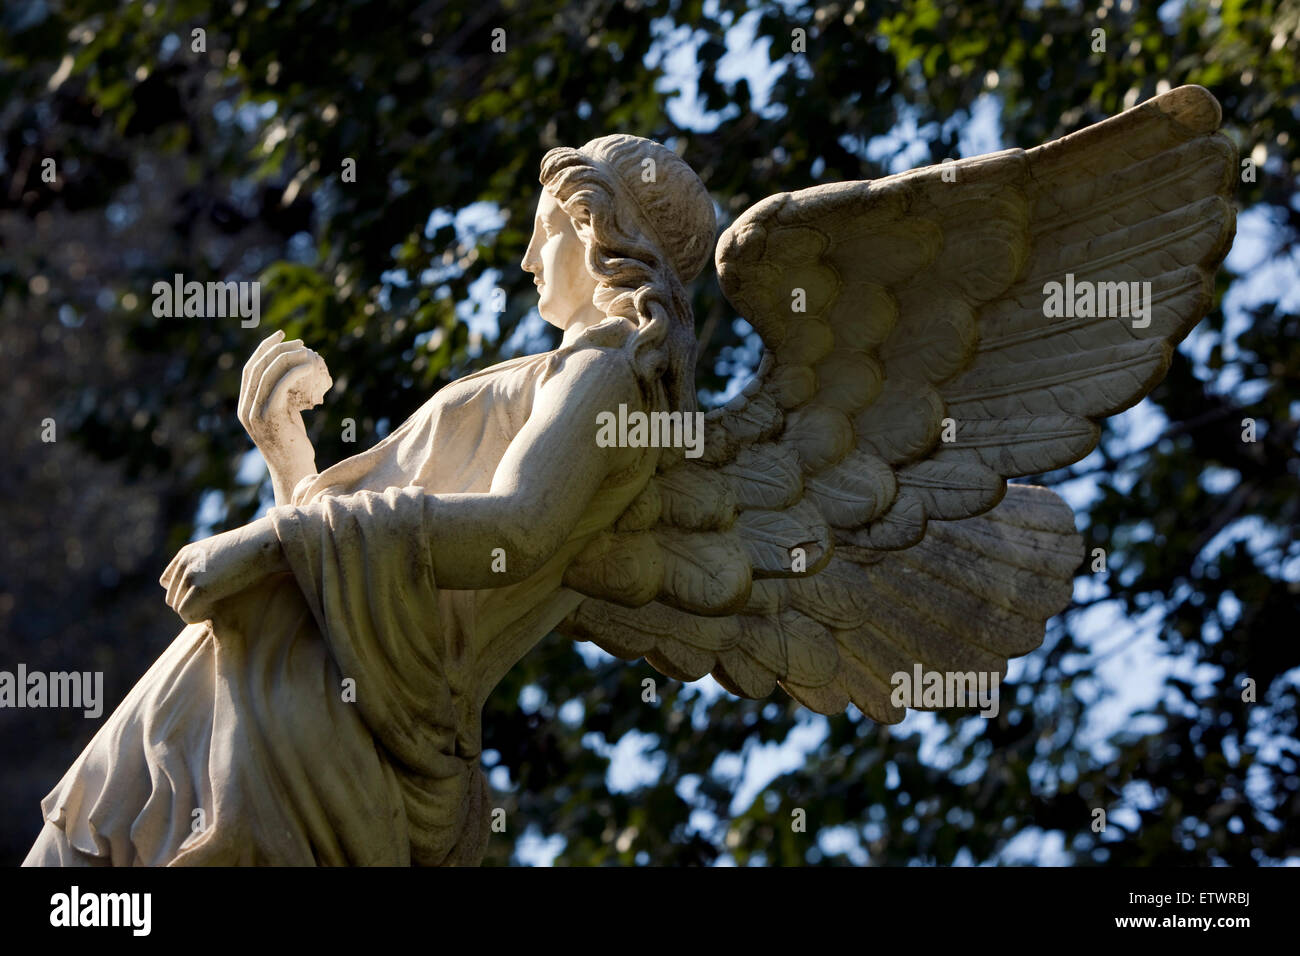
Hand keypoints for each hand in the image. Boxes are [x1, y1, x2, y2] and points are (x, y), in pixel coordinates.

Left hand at [160, 517, 286, 623]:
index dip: (185, 593)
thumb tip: (207, 590)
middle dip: (192, 605)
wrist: (264, 546)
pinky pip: (186, 613)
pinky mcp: (199, 588)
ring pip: (178, 607)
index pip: (169, 583)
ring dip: (196, 612)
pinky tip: (215, 611)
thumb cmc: (254, 553)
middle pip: (173, 598)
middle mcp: (184, 563)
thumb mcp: (223, 557)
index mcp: (186, 554)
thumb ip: (208, 570)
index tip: (206, 596)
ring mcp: (190, 575)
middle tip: (216, 604)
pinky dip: (197, 617)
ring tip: (218, 606)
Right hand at [238, 330, 330, 503]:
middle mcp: (245, 408)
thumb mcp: (285, 417)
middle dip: (278, 348)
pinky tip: (311, 366)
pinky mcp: (270, 416)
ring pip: (269, 372)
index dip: (264, 348)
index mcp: (245, 406)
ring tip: (309, 352)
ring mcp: (255, 412)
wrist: (294, 472)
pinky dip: (296, 371)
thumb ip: (283, 397)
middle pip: (258, 366)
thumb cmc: (294, 446)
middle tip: (301, 342)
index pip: (251, 368)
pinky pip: (283, 384)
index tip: (283, 335)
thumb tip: (296, 374)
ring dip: (290, 357)